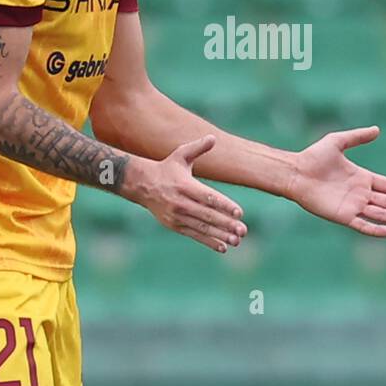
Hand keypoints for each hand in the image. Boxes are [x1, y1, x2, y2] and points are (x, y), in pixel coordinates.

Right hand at [124, 136, 246, 252]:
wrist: (141, 184)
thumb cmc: (167, 168)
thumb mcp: (180, 155)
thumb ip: (198, 148)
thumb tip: (213, 138)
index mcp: (185, 185)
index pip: (208, 197)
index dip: (224, 205)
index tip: (239, 212)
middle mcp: (181, 203)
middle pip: (207, 215)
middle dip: (227, 224)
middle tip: (243, 230)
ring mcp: (177, 216)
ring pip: (202, 228)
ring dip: (221, 235)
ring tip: (237, 240)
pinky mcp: (174, 225)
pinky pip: (194, 235)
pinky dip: (209, 241)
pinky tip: (223, 247)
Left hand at [285, 126, 385, 236]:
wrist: (295, 172)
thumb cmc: (313, 157)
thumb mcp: (337, 142)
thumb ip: (357, 137)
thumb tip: (377, 129)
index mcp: (362, 178)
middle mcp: (360, 194)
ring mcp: (352, 206)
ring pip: (380, 214)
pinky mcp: (342, 216)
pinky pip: (362, 225)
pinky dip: (375, 229)